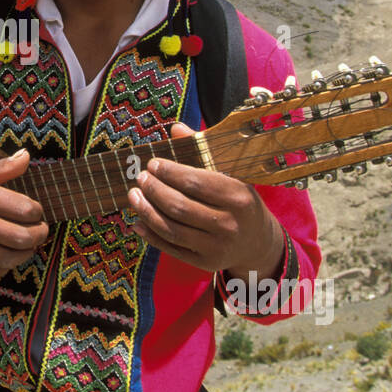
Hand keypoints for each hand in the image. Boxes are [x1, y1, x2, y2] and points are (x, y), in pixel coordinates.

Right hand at [0, 149, 48, 277]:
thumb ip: (1, 168)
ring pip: (9, 258)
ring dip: (25, 253)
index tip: (35, 211)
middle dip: (38, 234)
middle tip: (40, 230)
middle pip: (22, 237)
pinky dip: (4, 266)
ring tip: (27, 245)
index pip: (24, 209)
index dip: (37, 211)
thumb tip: (27, 156)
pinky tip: (6, 257)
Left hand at [125, 122, 284, 278]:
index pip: (196, 182)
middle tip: (140, 178)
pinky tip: (138, 221)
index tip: (152, 163)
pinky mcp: (205, 263)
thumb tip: (176, 128)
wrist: (258, 243)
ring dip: (147, 211)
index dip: (170, 172)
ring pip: (172, 229)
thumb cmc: (239, 201)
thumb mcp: (231, 175)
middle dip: (154, 190)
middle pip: (180, 206)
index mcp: (238, 197)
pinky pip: (171, 249)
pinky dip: (151, 235)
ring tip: (133, 196)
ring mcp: (217, 247)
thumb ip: (202, 152)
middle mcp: (229, 224)